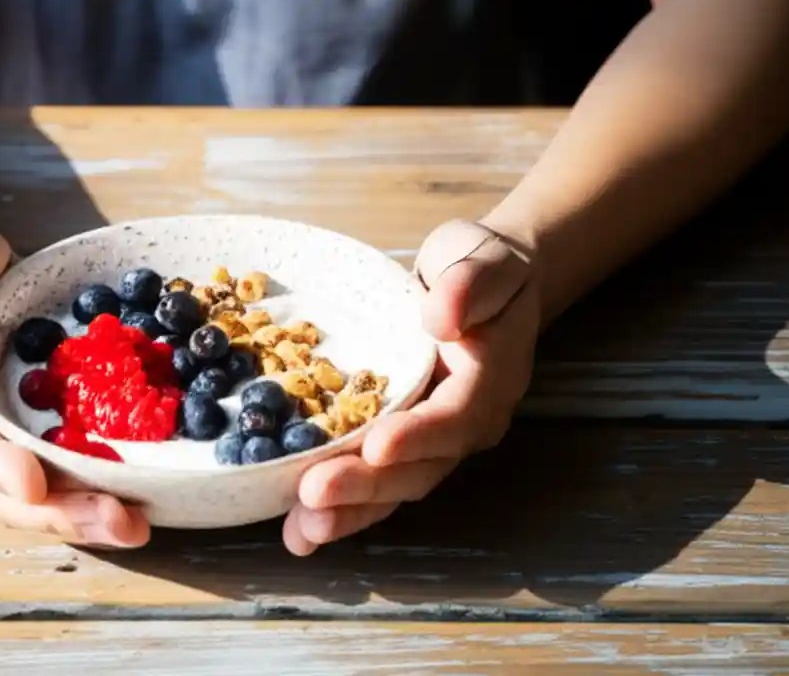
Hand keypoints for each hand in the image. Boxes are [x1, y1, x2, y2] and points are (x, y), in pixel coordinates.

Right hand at [0, 218, 150, 547]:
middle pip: (8, 493)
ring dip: (89, 514)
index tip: (32, 482)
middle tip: (117, 523)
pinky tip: (147, 492)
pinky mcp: (49, 426)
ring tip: (137, 526)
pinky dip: (107, 483)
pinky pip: (76, 464)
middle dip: (60, 514)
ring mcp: (13, 435)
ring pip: (46, 493)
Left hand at [283, 219, 538, 555]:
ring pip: (393, 487)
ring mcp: (433, 440)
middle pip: (418, 468)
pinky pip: (374, 481)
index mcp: (490, 381)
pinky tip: (298, 528)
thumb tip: (442, 316)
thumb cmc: (477, 264)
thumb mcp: (480, 257)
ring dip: (347, 512)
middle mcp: (464, 423)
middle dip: (366, 488)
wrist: (475, 279)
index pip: (454, 417)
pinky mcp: (401, 443)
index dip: (417, 436)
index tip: (375, 447)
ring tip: (301, 531)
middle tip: (313, 496)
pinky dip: (339, 507)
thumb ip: (470, 283)